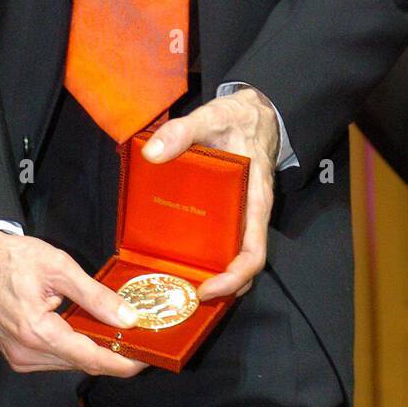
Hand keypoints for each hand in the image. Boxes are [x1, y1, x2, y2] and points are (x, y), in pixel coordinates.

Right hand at [0, 230, 146, 376]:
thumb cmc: (9, 258)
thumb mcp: (59, 267)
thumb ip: (95, 296)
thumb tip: (125, 317)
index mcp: (36, 332)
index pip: (90, 358)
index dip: (122, 361)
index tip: (144, 357)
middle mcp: (26, 352)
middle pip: (81, 362)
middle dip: (111, 352)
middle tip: (135, 336)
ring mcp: (19, 356)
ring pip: (68, 362)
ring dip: (91, 348)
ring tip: (112, 329)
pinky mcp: (16, 353)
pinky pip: (53, 357)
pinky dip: (72, 345)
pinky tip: (83, 328)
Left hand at [141, 87, 278, 301]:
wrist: (254, 111)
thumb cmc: (237, 118)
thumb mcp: (210, 117)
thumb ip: (182, 131)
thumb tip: (151, 154)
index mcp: (256, 201)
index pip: (254, 254)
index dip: (234, 279)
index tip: (207, 289)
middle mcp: (251, 215)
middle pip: (241, 265)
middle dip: (218, 287)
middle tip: (182, 295)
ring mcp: (241, 214)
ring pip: (231, 254)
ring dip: (211, 273)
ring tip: (178, 282)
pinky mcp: (230, 209)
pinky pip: (221, 237)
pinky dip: (206, 252)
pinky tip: (180, 252)